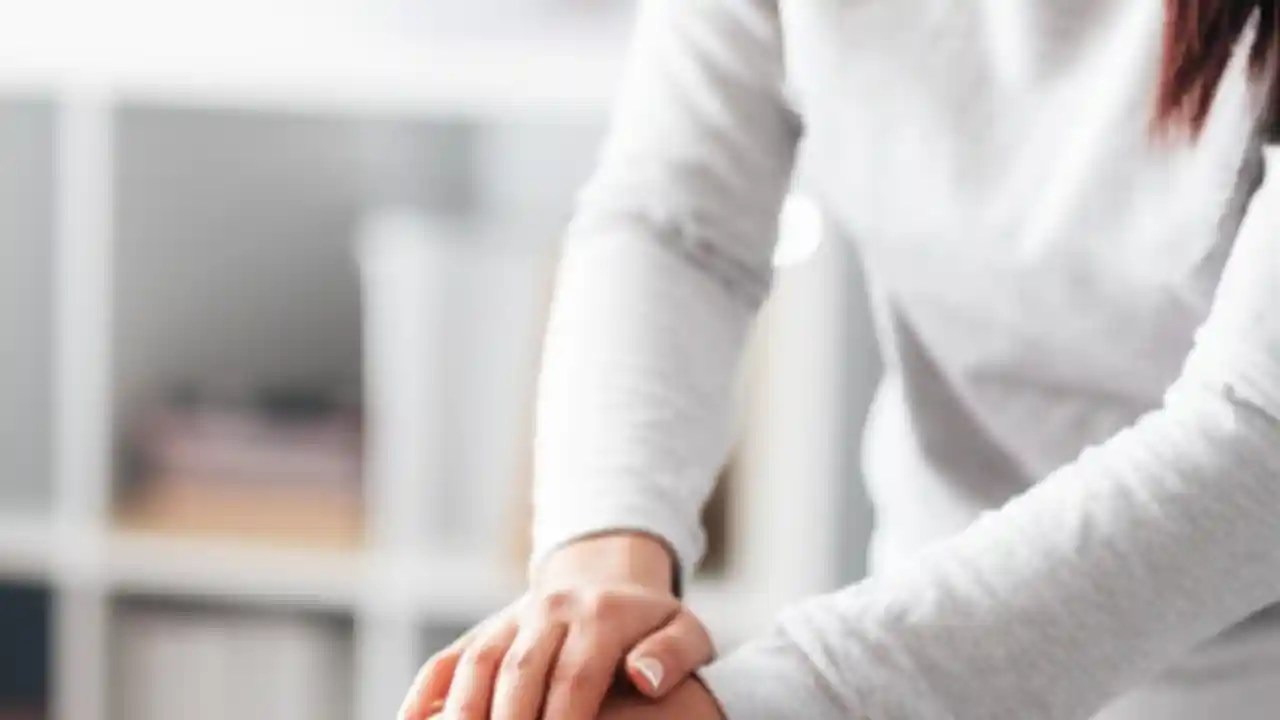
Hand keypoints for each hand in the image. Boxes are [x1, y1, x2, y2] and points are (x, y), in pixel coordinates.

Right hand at [398, 532, 715, 719]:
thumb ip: (674, 654)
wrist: (606, 572)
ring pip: (476, 665)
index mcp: (600, 615)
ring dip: (463, 714)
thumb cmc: (651, 622)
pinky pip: (445, 661)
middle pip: (519, 673)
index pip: (575, 676)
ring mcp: (509, 620)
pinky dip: (424, 695)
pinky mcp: (481, 631)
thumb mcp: (684, 630)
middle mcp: (549, 611)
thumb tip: (645, 679)